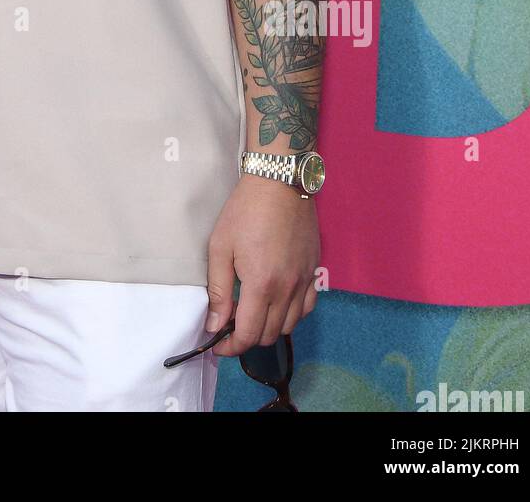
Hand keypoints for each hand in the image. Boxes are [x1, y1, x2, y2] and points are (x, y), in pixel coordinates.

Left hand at [205, 173, 319, 355]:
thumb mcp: (220, 247)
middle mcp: (288, 290)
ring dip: (268, 328)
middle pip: (269, 335)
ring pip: (289, 326)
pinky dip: (290, 315)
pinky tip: (275, 302)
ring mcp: (305, 281)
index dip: (231, 347)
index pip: (249, 335)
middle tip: (229, 324)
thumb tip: (215, 325)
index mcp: (262, 285)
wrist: (279, 182)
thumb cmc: (245, 211)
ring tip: (251, 313)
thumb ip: (219, 290)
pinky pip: (306, 308)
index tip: (217, 344)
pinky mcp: (314, 271)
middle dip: (246, 338)